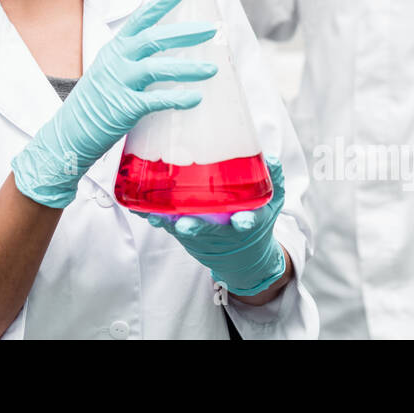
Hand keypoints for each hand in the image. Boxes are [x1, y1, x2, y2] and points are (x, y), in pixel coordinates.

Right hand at [10, 0, 218, 208]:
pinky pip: (156, 100)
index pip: (141, 18)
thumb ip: (133, 59)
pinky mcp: (124, 108)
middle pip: (154, 38)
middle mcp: (116, 61)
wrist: (69, 134)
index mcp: (115, 49)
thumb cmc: (95, 103)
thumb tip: (166, 51)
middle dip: (185, 33)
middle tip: (212, 29)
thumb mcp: (110, 70)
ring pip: (158, 68)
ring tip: (213, 68)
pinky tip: (196, 98)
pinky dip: (178, 98)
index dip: (163, 2)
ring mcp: (119, 83)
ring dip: (188, 68)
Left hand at [131, 156, 287, 296]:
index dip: (245, 221)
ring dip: (168, 223)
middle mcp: (223, 231)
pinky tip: (140, 208)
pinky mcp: (184, 234)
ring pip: (183, 230)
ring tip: (154, 216)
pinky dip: (155, 217)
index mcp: (247, 222)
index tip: (242, 221)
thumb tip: (270, 157)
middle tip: (184, 225)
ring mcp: (201, 234)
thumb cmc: (255, 217)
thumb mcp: (271, 201)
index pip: (249, 222)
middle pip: (208, 230)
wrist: (243, 255)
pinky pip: (169, 226)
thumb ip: (273, 178)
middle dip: (196, 228)